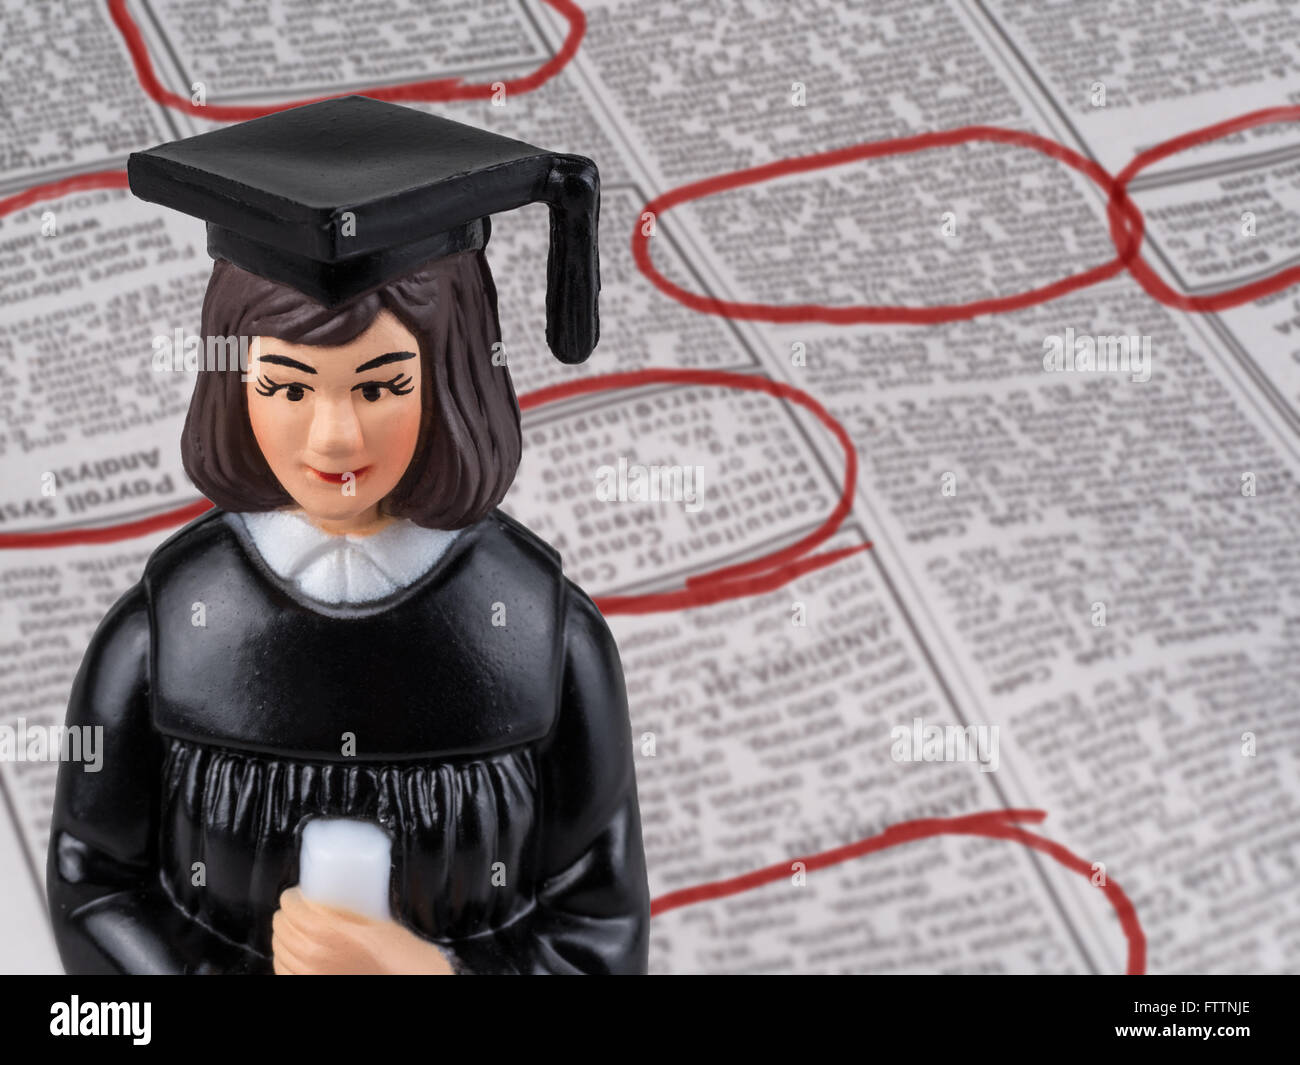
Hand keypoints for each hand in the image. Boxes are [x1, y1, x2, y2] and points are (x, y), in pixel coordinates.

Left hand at [271, 886, 455, 974]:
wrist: (402, 977)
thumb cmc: (395, 952)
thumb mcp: (372, 918)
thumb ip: (345, 909)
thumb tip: (326, 896)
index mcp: (325, 930)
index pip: (290, 906)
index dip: (292, 897)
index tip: (299, 894)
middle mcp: (310, 955)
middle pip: (281, 926)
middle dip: (287, 915)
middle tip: (299, 910)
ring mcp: (307, 975)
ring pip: (277, 950)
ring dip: (283, 937)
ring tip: (295, 930)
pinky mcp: (307, 985)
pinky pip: (282, 972)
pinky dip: (283, 961)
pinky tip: (292, 955)